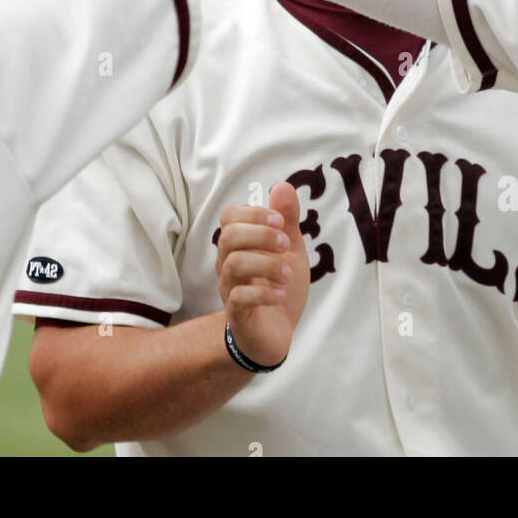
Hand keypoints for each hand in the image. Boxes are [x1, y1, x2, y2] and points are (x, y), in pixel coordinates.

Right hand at [216, 183, 309, 368]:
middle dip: (261, 235)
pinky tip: (282, 294)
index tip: (280, 221)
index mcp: (240, 244)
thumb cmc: (279, 285)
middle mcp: (228, 263)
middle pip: (228, 237)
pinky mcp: (237, 314)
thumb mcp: (290, 249)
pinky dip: (265, 293)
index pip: (229, 216)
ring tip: (288, 274)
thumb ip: (287, 220)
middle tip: (285, 245)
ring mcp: (230, 289)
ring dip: (267, 264)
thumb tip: (283, 186)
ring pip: (234, 265)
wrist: (276, 332)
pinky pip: (240, 298)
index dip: (253, 213)